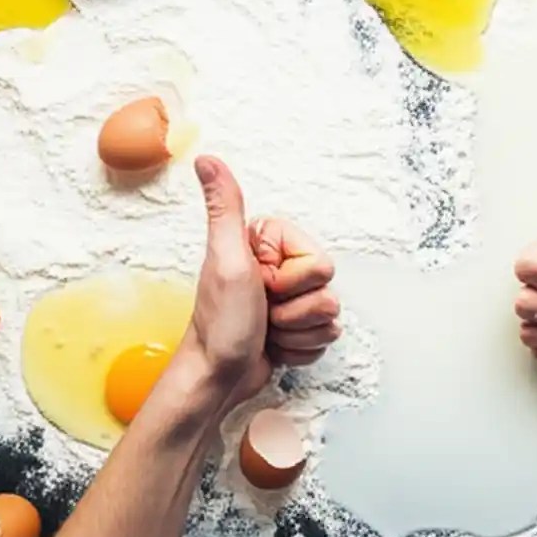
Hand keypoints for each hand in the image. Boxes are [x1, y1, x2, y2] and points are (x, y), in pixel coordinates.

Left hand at [189, 155, 340, 404]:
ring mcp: (292, 299)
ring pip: (330, 316)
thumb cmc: (220, 325)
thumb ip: (225, 207)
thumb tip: (206, 160)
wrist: (217, 377)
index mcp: (271, 245)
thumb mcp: (225, 260)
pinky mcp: (298, 326)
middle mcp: (283, 268)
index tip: (263, 286)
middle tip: (263, 311)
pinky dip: (299, 350)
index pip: (322, 263)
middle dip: (297, 312)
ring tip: (265, 331)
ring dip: (297, 333)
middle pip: (329, 290)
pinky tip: (274, 346)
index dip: (294, 282)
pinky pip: (325, 338)